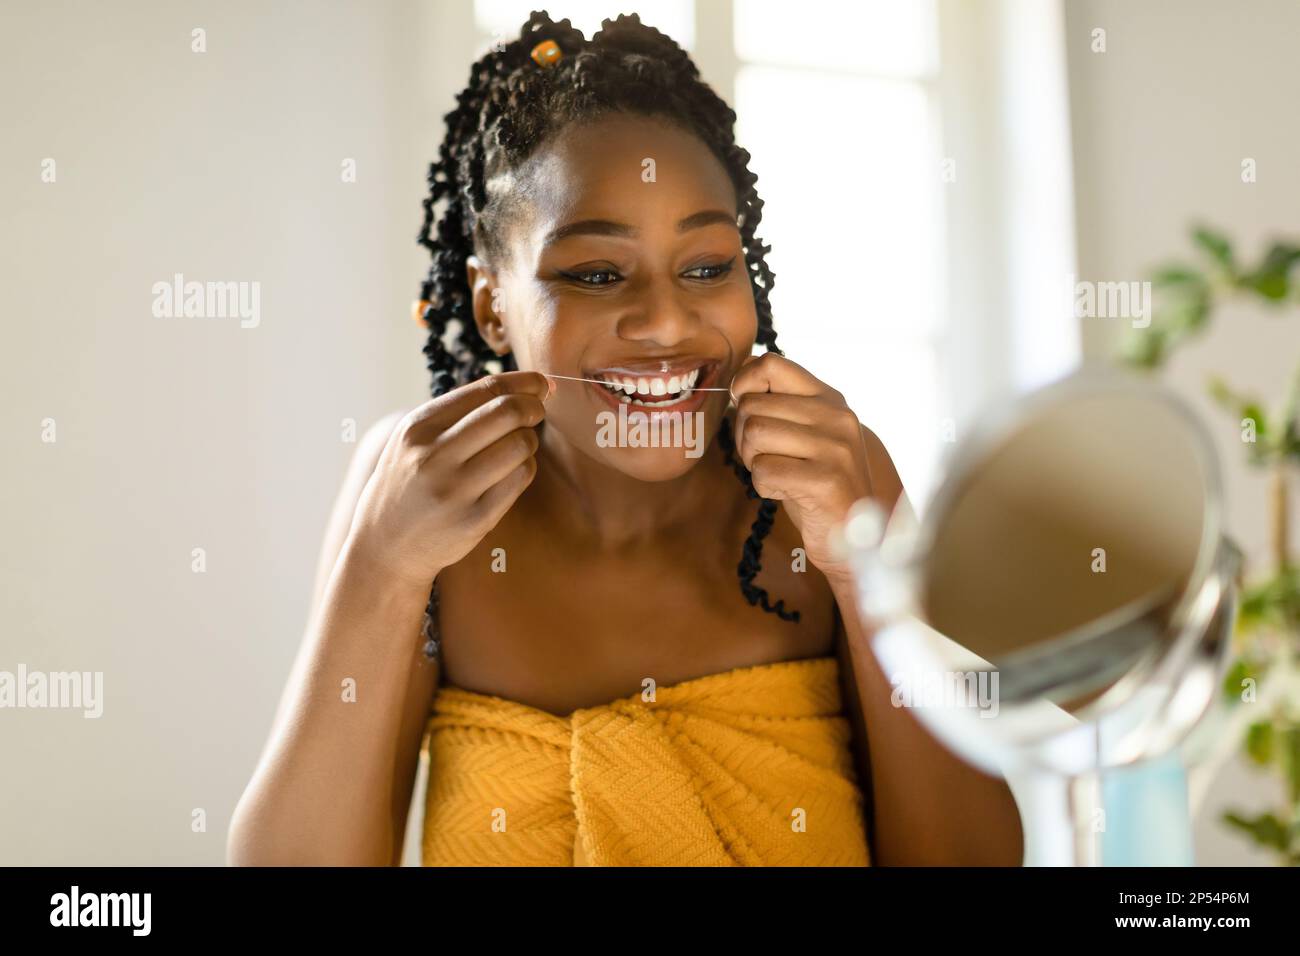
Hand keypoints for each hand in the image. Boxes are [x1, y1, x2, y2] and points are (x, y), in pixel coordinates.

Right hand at [347, 371, 551, 588]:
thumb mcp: (414, 440)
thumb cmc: (409, 484)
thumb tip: (525, 387)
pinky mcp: (475, 519)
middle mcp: (433, 456)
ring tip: (519, 445)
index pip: (485, 389)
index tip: (539, 383)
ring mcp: (454, 490)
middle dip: (533, 407)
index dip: (522, 382)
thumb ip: (459, 413)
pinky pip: (520, 478)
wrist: (385, 546)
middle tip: (536, 412)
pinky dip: (526, 467)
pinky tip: (513, 470)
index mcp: (418, 427)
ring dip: (530, 440)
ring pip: (520, 445)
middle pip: (507, 412)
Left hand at [730, 353, 873, 583]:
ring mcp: (835, 448)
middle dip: (744, 437)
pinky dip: (763, 486)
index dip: (743, 384)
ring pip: (755, 435)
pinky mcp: (827, 480)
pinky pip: (764, 471)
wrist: (854, 535)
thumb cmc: (816, 483)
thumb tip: (743, 371)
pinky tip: (785, 492)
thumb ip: (781, 403)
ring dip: (752, 462)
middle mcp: (837, 416)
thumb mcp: (804, 434)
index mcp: (829, 398)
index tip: (743, 409)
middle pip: (753, 406)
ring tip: (776, 473)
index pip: (771, 364)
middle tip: (764, 458)